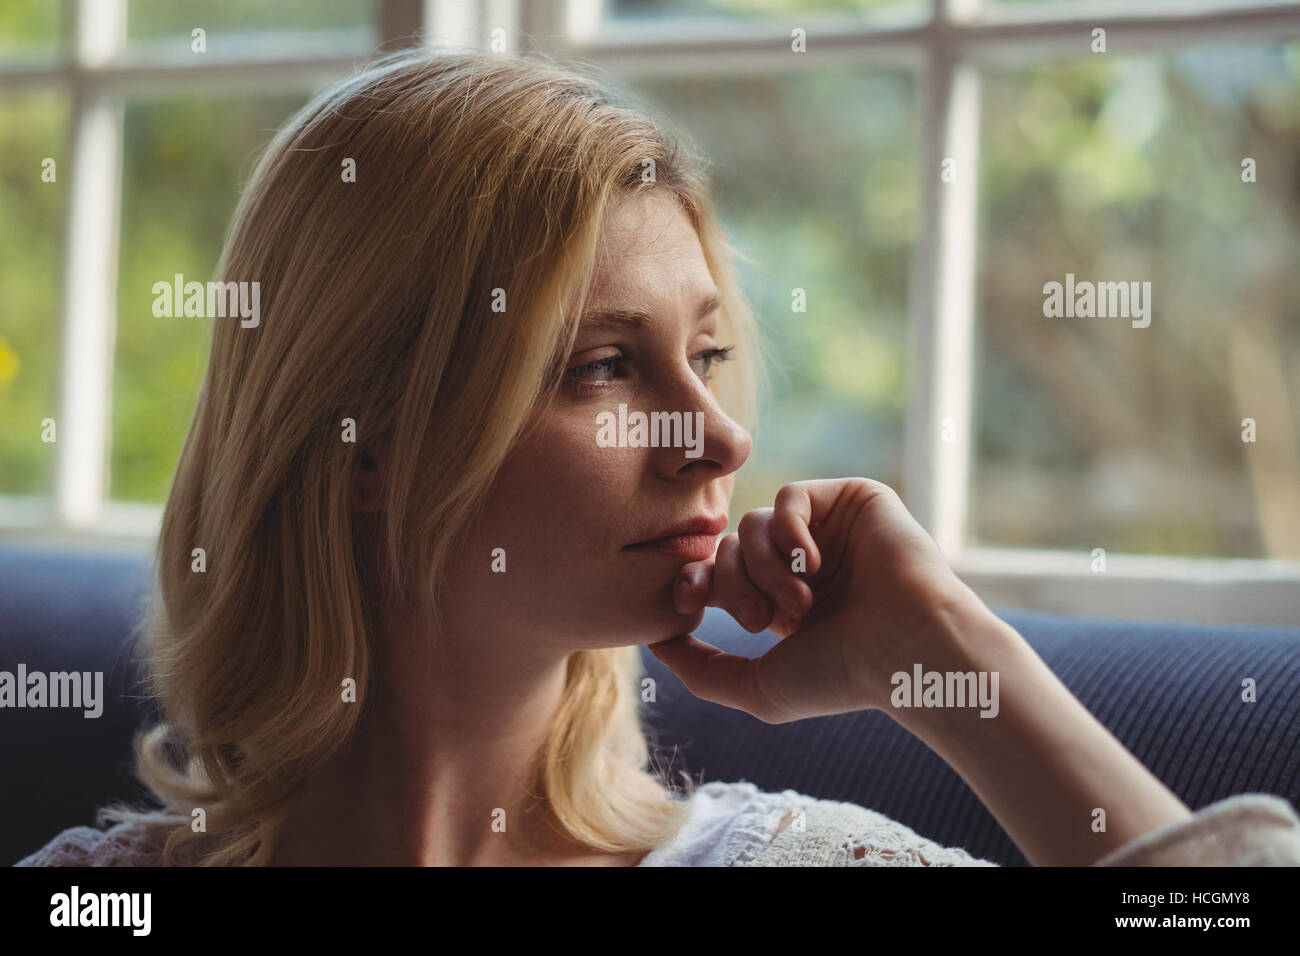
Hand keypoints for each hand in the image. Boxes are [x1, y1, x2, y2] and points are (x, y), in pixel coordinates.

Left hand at [649, 478, 997, 723]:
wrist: (907, 652)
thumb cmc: (841, 676)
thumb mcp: (757, 686)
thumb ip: (701, 670)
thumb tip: (655, 642)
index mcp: (782, 598)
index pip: (717, 572)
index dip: (694, 582)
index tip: (687, 604)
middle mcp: (803, 561)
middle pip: (728, 547)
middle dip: (733, 585)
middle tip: (764, 621)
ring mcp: (828, 528)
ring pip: (753, 523)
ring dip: (764, 568)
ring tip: (798, 606)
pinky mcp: (853, 499)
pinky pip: (790, 496)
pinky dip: (789, 531)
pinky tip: (810, 565)